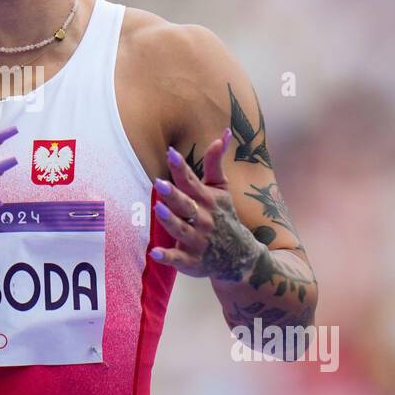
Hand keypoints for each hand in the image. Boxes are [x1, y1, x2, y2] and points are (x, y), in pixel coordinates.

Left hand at [150, 127, 264, 280]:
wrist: (240, 256)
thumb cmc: (224, 215)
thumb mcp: (221, 188)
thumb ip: (215, 162)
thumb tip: (222, 133)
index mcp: (206, 200)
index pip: (191, 181)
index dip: (181, 167)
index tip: (171, 153)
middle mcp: (202, 219)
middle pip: (186, 205)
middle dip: (174, 195)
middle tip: (160, 183)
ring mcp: (197, 240)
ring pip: (181, 230)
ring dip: (170, 221)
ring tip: (159, 210)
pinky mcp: (191, 261)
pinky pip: (178, 259)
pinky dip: (167, 256)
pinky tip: (154, 253)